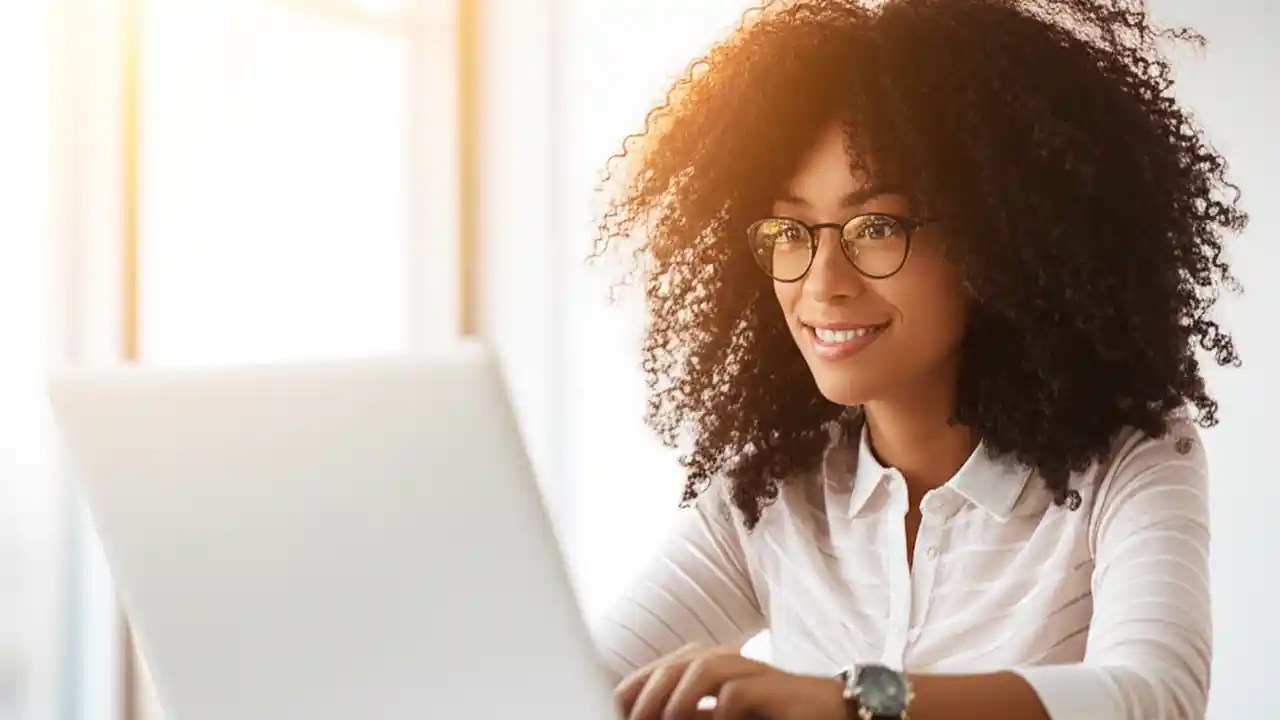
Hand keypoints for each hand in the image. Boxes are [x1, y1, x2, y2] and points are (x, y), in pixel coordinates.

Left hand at [614, 642, 847, 719]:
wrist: (827, 711)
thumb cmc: (766, 716)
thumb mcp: (716, 718)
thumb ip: (683, 716)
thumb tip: (638, 718)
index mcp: (699, 665)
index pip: (651, 674)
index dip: (627, 695)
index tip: (607, 712)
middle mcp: (719, 660)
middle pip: (669, 668)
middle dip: (644, 699)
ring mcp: (745, 669)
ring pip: (698, 671)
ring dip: (675, 702)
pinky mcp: (770, 686)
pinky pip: (735, 695)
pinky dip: (718, 713)